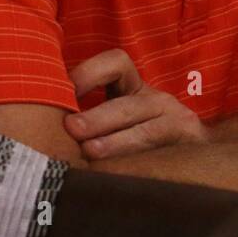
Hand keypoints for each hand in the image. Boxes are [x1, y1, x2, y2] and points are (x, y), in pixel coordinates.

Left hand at [64, 49, 207, 159]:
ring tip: (92, 152)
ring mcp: (176, 120)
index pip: (116, 63)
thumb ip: (84, 117)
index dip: (89, 73)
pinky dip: (138, 162)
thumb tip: (40, 122)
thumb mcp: (114, 122)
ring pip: (147, 129)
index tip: (65, 93)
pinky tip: (118, 173)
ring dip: (117, 142)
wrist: (197, 158)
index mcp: (134, 88)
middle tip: (72, 129)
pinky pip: (164, 151)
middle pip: (127, 104)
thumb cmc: (139, 140)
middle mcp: (156, 100)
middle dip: (98, 116)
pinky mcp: (189, 143)